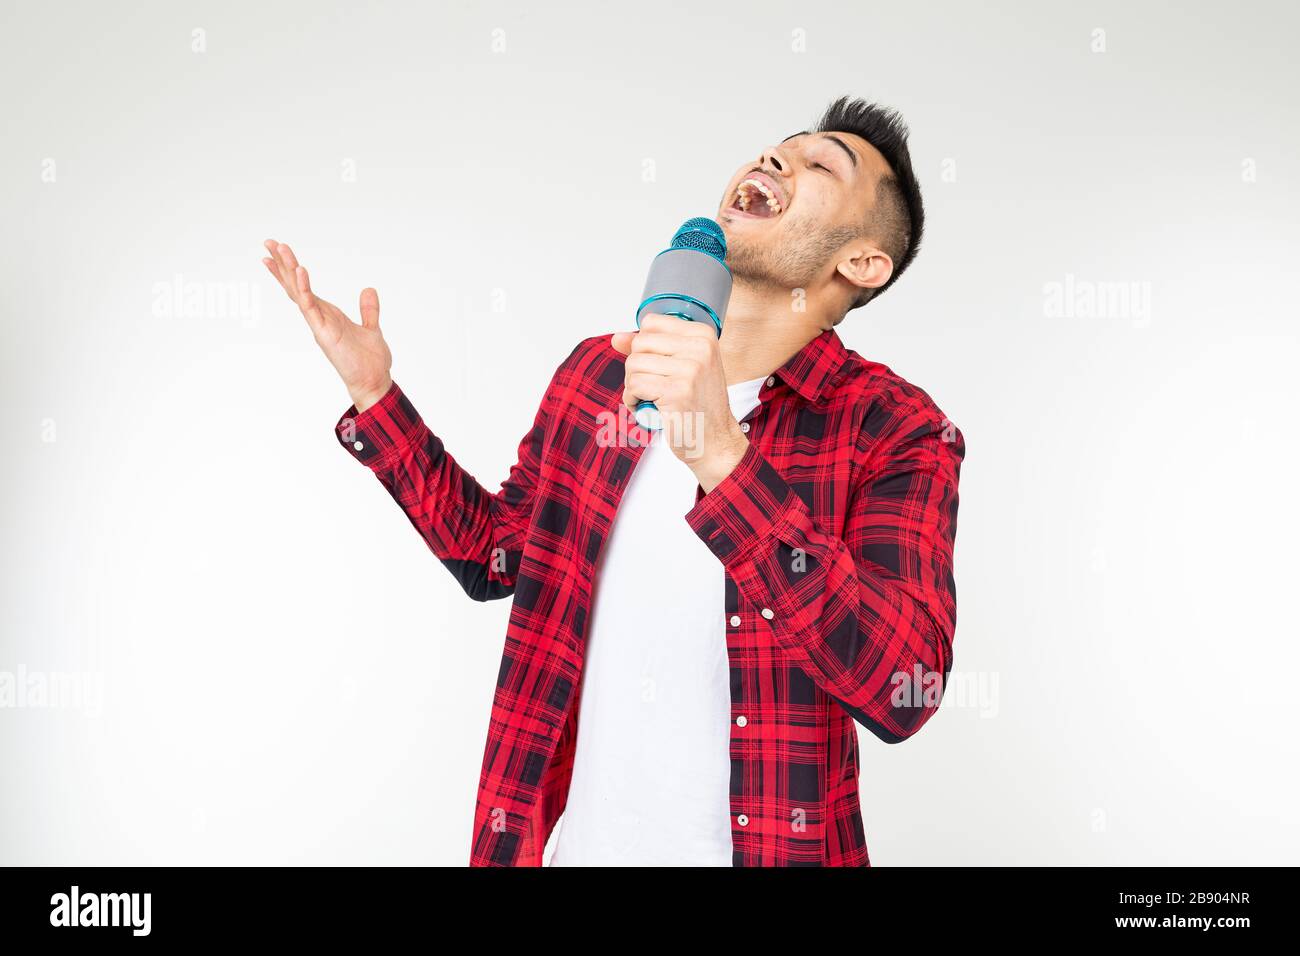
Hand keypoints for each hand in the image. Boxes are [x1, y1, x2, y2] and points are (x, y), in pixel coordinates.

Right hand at [262, 239, 392, 411]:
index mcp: (328, 314)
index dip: (291, 271)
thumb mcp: (371, 328)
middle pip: (295, 286)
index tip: (278, 253)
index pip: (305, 289)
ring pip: (299, 293)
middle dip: (282, 264)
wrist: (374, 381)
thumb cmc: (370, 361)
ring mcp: (319, 325)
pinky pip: (311, 308)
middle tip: (269, 242)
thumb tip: (369, 289)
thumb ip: (368, 310)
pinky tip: (300, 272)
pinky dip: (304, 289)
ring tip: (278, 249)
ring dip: (288, 271)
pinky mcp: (324, 333)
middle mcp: (320, 318)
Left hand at [610, 314, 748, 492]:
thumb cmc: (699, 406)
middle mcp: (700, 348)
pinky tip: (646, 407)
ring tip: (650, 398)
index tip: (656, 366)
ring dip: (633, 385)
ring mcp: (690, 370)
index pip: (652, 322)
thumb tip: (617, 337)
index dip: (643, 346)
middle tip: (652, 386)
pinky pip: (635, 385)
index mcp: (704, 336)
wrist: (716, 441)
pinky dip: (632, 399)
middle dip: (636, 367)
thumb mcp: (682, 368)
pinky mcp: (676, 392)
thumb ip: (650, 349)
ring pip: (634, 364)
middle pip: (640, 343)